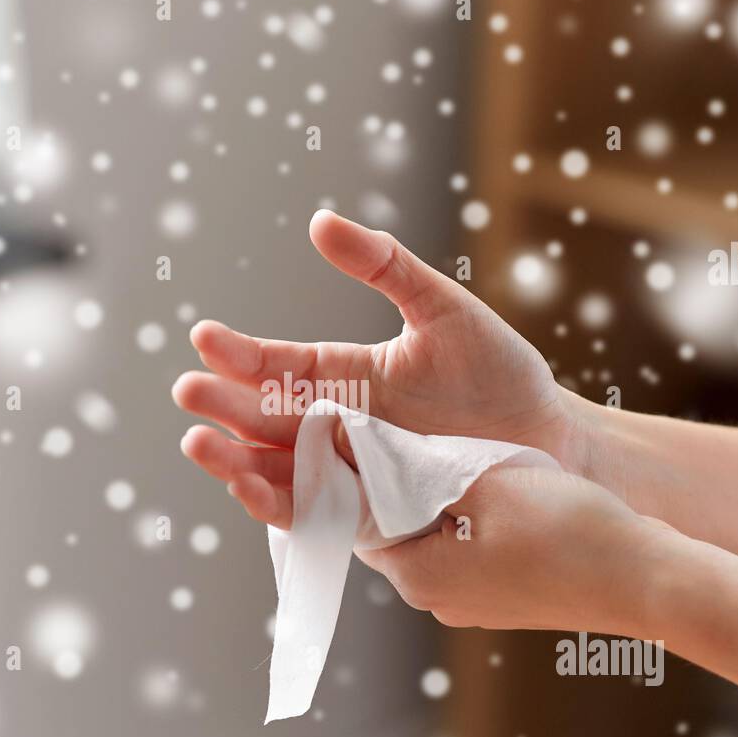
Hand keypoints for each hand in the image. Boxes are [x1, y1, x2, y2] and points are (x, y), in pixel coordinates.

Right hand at [174, 210, 580, 511]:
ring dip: (236, 462)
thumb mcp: (443, 309)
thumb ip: (385, 266)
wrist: (550, 441)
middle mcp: (335, 427)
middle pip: (264, 420)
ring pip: (277, 471)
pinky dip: (282, 506)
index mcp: (343, 377)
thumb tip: (319, 221)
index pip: (278, 366)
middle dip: (224, 406)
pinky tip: (251, 495)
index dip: (241, 354)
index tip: (205, 338)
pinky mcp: (371, 515)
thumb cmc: (500, 374)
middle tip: (187, 391)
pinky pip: (317, 513)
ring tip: (200, 447)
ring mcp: (350, 473)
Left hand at [357, 464, 674, 636]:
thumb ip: (418, 471)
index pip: (359, 520)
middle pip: (398, 528)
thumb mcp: (482, 482)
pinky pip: (473, 551)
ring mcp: (473, 604)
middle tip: (430, 440)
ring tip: (478, 464)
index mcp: (416, 577)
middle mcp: (436, 600)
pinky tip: (509, 492)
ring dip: (450, 499)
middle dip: (409, 484)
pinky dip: (480, 519)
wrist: (643, 578)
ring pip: (438, 536)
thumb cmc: (563, 530)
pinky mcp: (506, 599)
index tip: (378, 436)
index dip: (365, 475)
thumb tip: (369, 456)